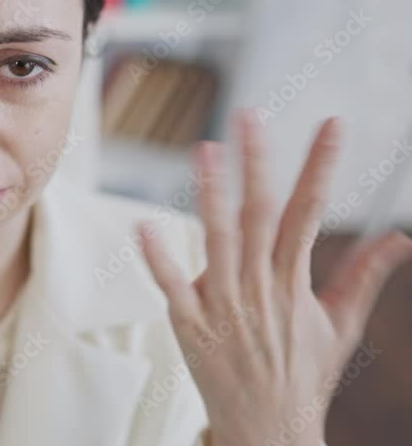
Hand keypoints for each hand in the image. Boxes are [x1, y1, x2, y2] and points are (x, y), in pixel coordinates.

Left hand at [139, 110, 411, 445]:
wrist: (271, 428)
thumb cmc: (303, 373)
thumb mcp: (340, 324)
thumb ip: (364, 276)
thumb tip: (401, 238)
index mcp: (295, 281)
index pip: (310, 212)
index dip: (321, 167)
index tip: (332, 125)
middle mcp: (260, 286)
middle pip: (260, 215)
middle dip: (258, 164)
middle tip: (252, 116)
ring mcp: (223, 305)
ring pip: (218, 241)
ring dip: (211, 195)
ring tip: (205, 150)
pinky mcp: (191, 325)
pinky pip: (172, 288)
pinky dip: (159, 259)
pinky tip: (144, 226)